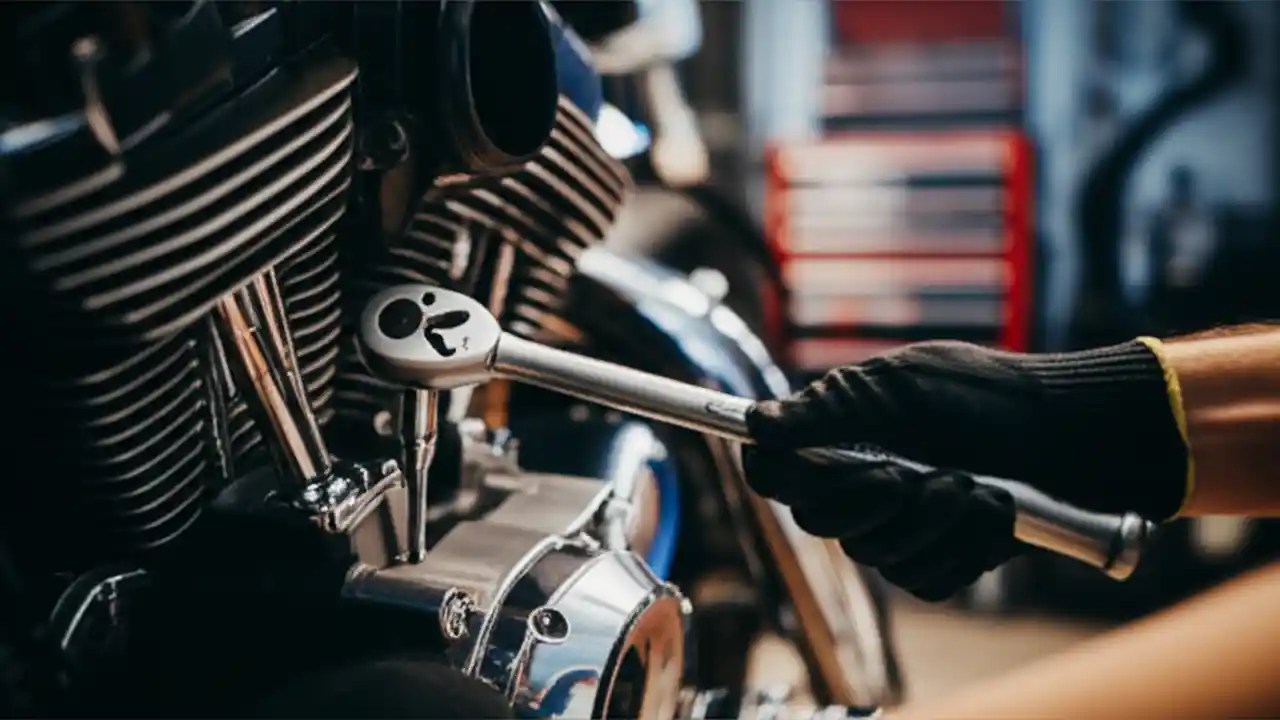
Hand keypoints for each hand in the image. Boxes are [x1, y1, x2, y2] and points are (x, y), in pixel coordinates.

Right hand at [745, 340, 1187, 599]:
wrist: (1071, 434)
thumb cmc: (987, 396)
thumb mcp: (901, 388)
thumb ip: (826, 410)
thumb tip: (756, 422)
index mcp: (842, 438)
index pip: (774, 471)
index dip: (774, 472)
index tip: (797, 465)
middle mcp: (861, 488)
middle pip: (817, 521)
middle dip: (869, 500)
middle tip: (912, 473)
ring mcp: (899, 531)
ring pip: (876, 554)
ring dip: (931, 520)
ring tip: (975, 483)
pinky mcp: (940, 563)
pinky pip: (925, 578)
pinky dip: (964, 546)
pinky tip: (993, 512)